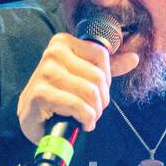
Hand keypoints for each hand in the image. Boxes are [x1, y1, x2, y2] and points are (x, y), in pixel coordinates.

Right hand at [16, 32, 138, 141]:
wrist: (31, 117)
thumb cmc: (59, 95)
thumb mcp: (84, 76)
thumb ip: (108, 66)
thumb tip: (134, 58)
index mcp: (63, 42)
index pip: (102, 56)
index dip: (106, 79)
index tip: (98, 91)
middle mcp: (52, 53)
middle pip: (98, 77)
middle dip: (101, 100)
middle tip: (93, 110)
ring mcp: (45, 73)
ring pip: (90, 93)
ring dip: (94, 112)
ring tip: (87, 117)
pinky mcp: (40, 94)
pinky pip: (78, 106)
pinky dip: (85, 119)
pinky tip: (81, 123)